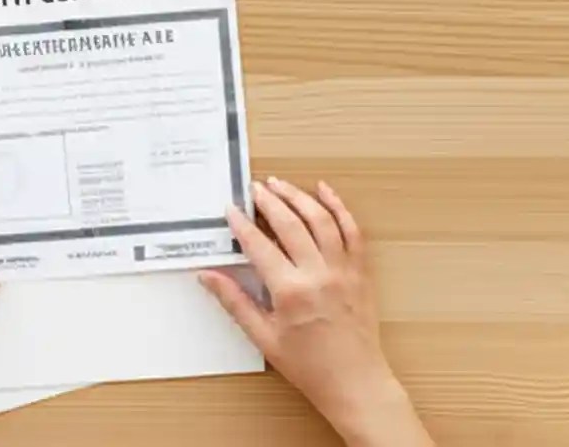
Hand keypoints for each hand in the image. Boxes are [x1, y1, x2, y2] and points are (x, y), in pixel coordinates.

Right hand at [199, 178, 432, 446]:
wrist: (355, 383)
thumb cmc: (310, 366)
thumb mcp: (263, 338)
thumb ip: (235, 301)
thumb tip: (208, 276)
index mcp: (291, 291)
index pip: (260, 245)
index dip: (242, 224)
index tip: (231, 210)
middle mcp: (319, 274)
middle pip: (290, 223)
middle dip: (269, 201)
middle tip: (254, 189)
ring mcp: (343, 270)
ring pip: (321, 219)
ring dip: (299, 197)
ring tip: (281, 185)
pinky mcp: (360, 271)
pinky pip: (351, 230)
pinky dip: (338, 207)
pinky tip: (325, 192)